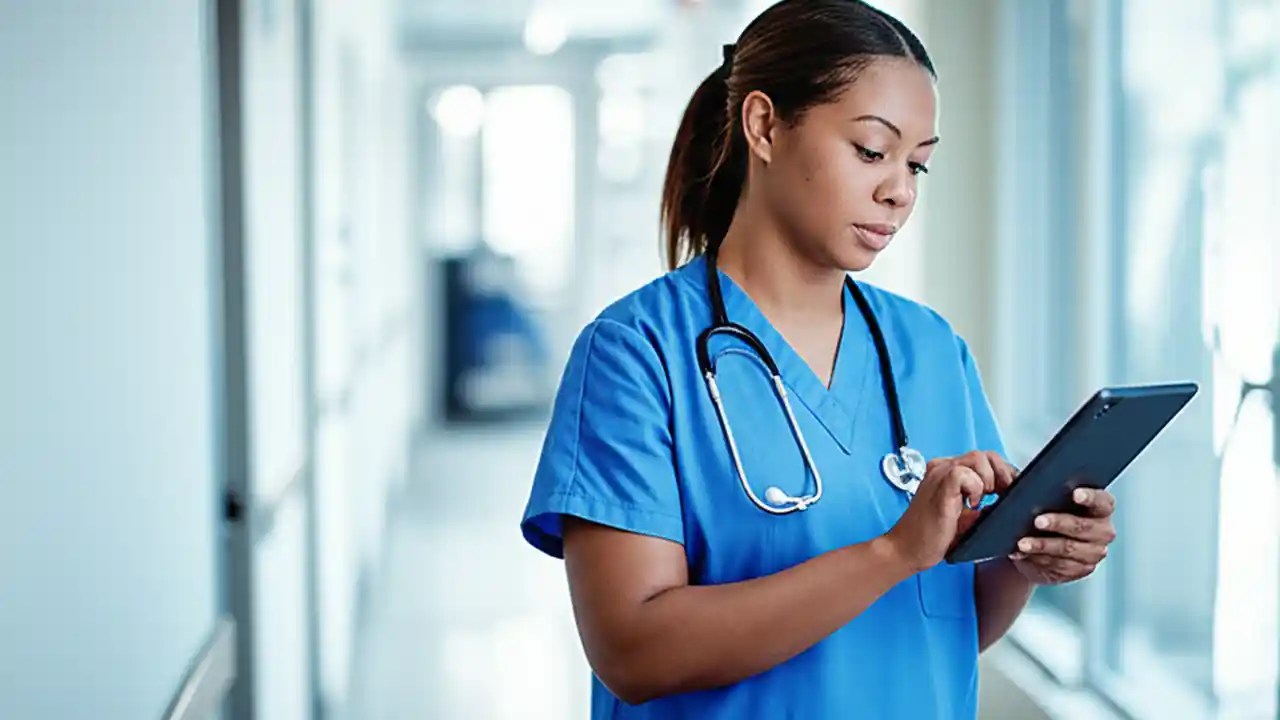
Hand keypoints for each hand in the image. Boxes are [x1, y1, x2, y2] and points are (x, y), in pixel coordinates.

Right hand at [885, 450, 1017, 571]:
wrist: (908, 550)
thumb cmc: (932, 536)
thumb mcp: (965, 516)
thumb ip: (981, 502)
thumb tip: (1007, 497)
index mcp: (947, 472)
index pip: (983, 459)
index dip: (1002, 472)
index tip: (1008, 490)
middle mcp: (942, 468)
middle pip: (984, 455)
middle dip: (1002, 474)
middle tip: (1003, 495)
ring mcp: (939, 475)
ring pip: (977, 458)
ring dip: (989, 479)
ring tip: (983, 499)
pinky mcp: (939, 487)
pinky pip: (963, 473)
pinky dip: (975, 487)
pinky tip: (971, 504)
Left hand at [1008, 487, 1116, 585]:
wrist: (1043, 545)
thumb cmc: (1046, 511)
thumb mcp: (1044, 497)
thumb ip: (1038, 487)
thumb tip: (1012, 480)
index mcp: (1101, 507)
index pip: (1102, 501)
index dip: (1090, 497)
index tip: (1074, 494)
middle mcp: (1103, 531)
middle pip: (1083, 527)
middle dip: (1058, 523)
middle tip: (1038, 521)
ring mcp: (1094, 553)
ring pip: (1068, 549)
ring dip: (1043, 546)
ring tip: (1022, 542)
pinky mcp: (1080, 570)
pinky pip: (1059, 565)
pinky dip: (1037, 559)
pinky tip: (1021, 553)